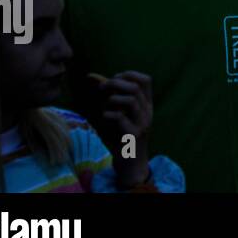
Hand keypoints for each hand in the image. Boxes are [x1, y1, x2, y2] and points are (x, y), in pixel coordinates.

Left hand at [92, 71, 152, 187]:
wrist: (131, 163)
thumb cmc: (121, 136)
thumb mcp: (116, 113)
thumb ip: (108, 95)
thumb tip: (90, 77)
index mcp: (146, 105)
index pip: (146, 80)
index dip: (130, 74)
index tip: (114, 78)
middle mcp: (147, 112)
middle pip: (136, 88)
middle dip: (116, 83)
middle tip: (101, 88)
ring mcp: (142, 123)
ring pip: (132, 101)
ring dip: (112, 99)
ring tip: (104, 106)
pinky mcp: (134, 135)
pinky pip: (121, 118)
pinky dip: (108, 115)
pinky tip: (104, 119)